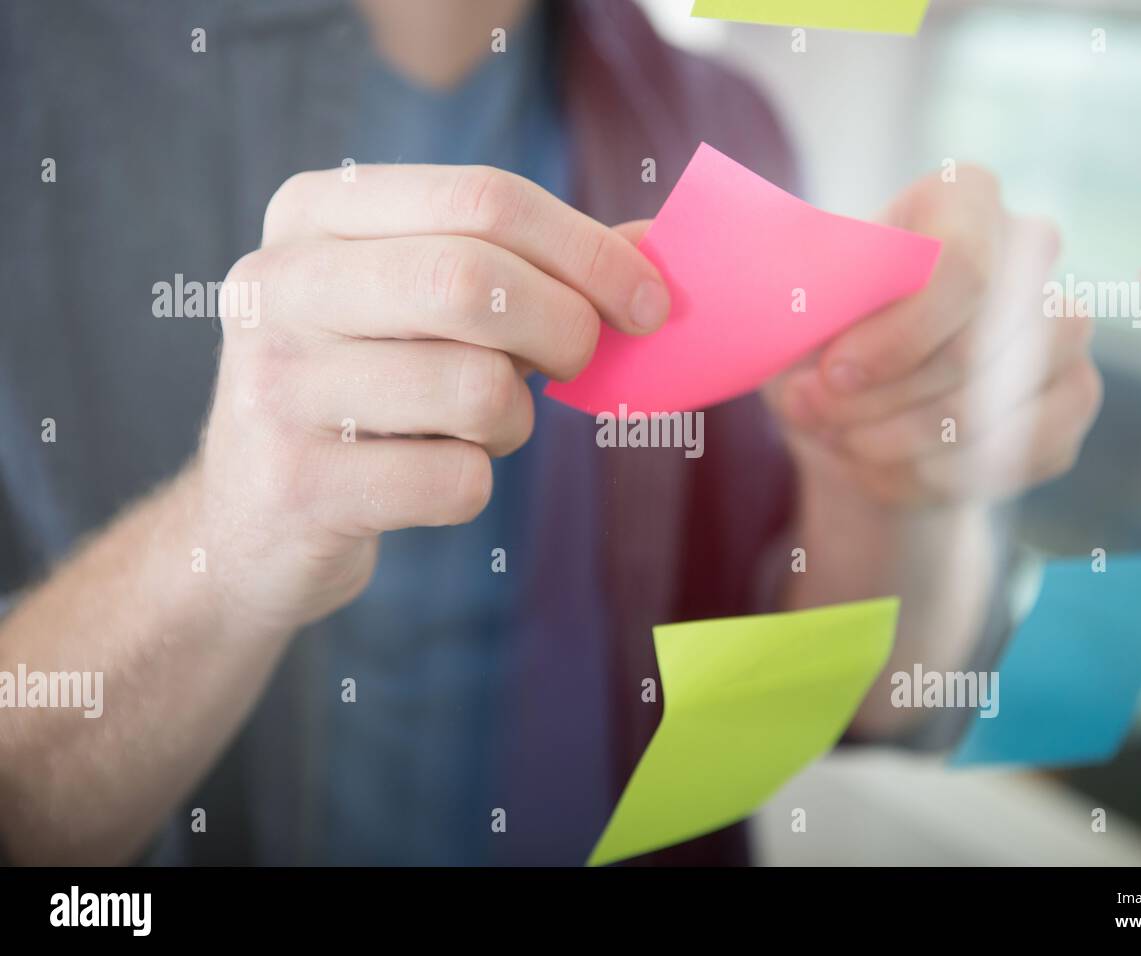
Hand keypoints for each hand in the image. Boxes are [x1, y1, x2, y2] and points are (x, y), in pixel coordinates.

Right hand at [195, 165, 668, 632]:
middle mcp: (278, 284)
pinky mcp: (297, 485)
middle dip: (568, 328)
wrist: (250, 520)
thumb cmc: (367, 390)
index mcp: (314, 213)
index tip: (649, 302)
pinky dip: (475, 485)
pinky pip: (457, 481)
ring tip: (478, 426)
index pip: (484, 197)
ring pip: (476, 388)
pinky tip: (428, 478)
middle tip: (581, 362)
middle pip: (476, 280)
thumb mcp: (419, 305)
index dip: (590, 250)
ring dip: (514, 420)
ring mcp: (276, 386)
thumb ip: (528, 265)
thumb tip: (657, 245)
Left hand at [766, 166, 1101, 507]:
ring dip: (894, 443)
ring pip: (990, 413)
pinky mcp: (1073, 398)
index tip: (833, 375)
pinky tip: (877, 465)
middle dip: (878, 402)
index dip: (897, 337)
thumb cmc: (817, 336)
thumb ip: (810, 305)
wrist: (848, 406)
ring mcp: (1063, 326)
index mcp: (964, 197)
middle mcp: (1031, 250)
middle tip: (811, 412)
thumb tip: (824, 331)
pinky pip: (1010, 460)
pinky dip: (925, 478)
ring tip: (838, 435)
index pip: (963, 266)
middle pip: (973, 350)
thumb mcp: (792, 310)